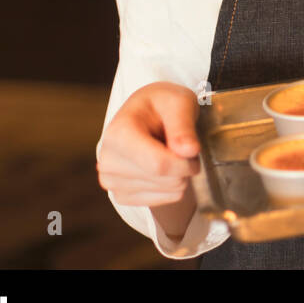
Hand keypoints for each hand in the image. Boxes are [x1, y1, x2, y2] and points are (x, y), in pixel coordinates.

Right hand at [97, 82, 200, 211]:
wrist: (146, 114)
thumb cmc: (162, 104)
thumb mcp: (178, 101)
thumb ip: (183, 124)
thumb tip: (189, 150)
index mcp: (118, 134)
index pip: (159, 165)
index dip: (185, 162)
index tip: (194, 149)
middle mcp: (108, 160)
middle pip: (163, 179)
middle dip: (184, 166)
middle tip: (181, 145)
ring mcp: (111, 181)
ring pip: (166, 191)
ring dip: (179, 175)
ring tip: (169, 152)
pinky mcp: (121, 195)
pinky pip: (161, 201)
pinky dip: (171, 186)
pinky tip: (162, 166)